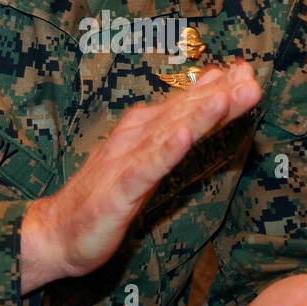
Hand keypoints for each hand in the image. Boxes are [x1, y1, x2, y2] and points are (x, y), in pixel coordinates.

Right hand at [20, 62, 261, 292]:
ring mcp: (126, 162)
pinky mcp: (119, 190)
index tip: (247, 71)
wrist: (56, 234)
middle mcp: (134, 139)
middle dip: (218, 95)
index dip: (218, 89)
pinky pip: (146, 168)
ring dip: (198, 115)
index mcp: (141, 132)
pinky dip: (166, 151)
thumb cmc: (102, 198)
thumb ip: (171, 131)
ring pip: (168, 133)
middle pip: (182, 113)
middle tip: (250, 76)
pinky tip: (184, 136)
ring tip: (226, 96)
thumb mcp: (143, 161)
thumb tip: (206, 98)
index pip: (185, 106)